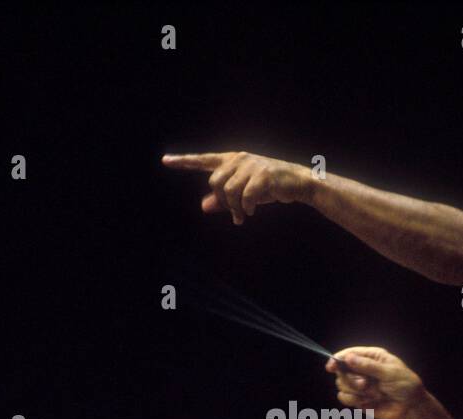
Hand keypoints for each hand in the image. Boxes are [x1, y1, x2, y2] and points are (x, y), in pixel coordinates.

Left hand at [162, 151, 312, 223]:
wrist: (297, 183)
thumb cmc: (269, 187)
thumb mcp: (244, 193)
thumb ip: (223, 199)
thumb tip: (204, 206)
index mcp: (232, 160)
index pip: (204, 160)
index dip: (184, 162)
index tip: (165, 160)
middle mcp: (239, 159)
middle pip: (215, 183)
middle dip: (223, 202)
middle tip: (235, 213)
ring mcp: (251, 166)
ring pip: (229, 191)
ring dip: (235, 208)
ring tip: (243, 215)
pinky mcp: (263, 175)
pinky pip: (245, 197)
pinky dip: (246, 208)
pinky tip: (252, 211)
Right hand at [325, 346, 425, 418]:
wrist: (410, 407)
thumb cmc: (405, 385)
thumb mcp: (389, 372)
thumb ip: (368, 366)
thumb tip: (348, 358)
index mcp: (371, 357)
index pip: (349, 354)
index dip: (338, 359)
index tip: (331, 366)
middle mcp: (362, 369)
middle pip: (341, 371)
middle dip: (351, 380)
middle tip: (365, 384)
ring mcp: (359, 384)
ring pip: (341, 385)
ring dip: (355, 392)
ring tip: (373, 394)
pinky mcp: (357, 398)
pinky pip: (344, 398)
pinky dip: (354, 401)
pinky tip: (368, 402)